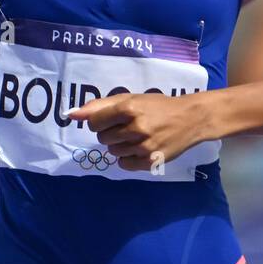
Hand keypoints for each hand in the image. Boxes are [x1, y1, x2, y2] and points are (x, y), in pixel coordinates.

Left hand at [72, 92, 208, 174]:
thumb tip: (71, 114)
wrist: (191, 119)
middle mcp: (135, 127)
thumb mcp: (131, 98)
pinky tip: (141, 148)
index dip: (100, 121)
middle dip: (111, 133)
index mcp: (129, 108)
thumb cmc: (158, 106)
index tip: (112, 119)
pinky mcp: (151, 162)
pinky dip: (128, 158)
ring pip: (113, 152)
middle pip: (102, 139)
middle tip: (128, 127)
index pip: (94, 122)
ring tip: (137, 137)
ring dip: (120, 145)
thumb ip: (100, 105)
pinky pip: (124, 165)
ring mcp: (144, 146)